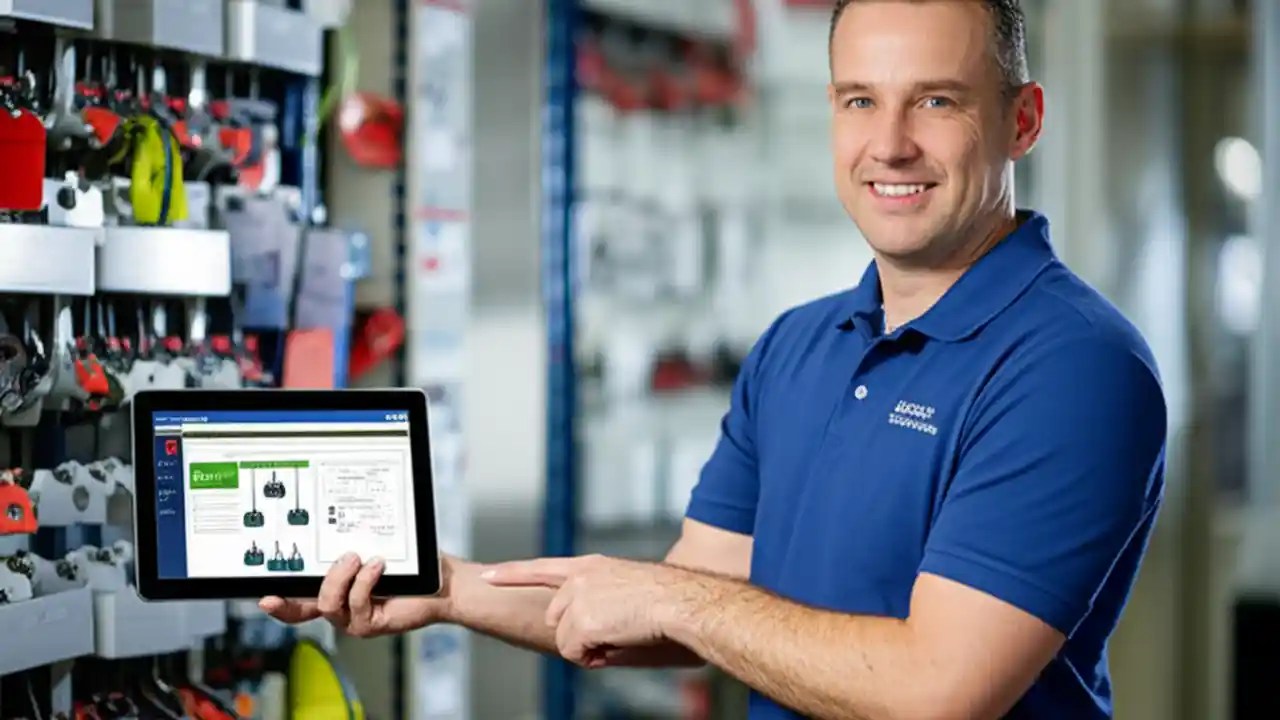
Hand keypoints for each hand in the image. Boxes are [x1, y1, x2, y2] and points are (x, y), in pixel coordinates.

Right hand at [260, 553, 454, 636]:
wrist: (444, 583)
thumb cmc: (413, 564)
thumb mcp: (377, 546)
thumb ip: (354, 541)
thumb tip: (334, 517)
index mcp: (334, 588)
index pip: (296, 596)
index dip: (277, 600)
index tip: (263, 595)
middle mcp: (339, 606)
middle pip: (301, 610)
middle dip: (291, 598)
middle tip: (315, 567)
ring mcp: (353, 618)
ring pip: (328, 604)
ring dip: (340, 577)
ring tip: (358, 557)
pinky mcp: (370, 624)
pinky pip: (356, 604)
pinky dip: (365, 582)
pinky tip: (378, 566)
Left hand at [481, 554, 695, 667]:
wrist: (683, 601)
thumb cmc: (672, 601)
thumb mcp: (629, 594)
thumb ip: (602, 606)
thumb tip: (590, 637)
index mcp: (592, 566)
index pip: (542, 568)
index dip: (512, 574)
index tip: (488, 576)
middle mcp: (580, 577)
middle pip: (555, 619)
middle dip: (578, 634)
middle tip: (616, 632)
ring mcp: (577, 598)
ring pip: (565, 640)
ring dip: (590, 647)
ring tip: (624, 633)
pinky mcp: (581, 620)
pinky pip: (576, 653)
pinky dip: (595, 656)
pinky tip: (621, 641)